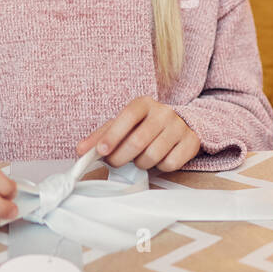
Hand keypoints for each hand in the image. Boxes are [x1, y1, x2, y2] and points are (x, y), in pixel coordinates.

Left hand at [76, 97, 201, 172]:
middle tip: (115, 162)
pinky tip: (159, 159)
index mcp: (144, 104)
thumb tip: (81, 151)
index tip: (101, 151)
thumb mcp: (123, 125)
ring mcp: (179, 126)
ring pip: (153, 155)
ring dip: (141, 164)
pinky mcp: (191, 142)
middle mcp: (163, 112)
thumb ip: (101, 136)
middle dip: (121, 157)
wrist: (180, 124)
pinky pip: (170, 163)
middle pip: (138, 141)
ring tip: (139, 159)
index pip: (127, 116)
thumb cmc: (145, 126)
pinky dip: (160, 167)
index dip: (112, 135)